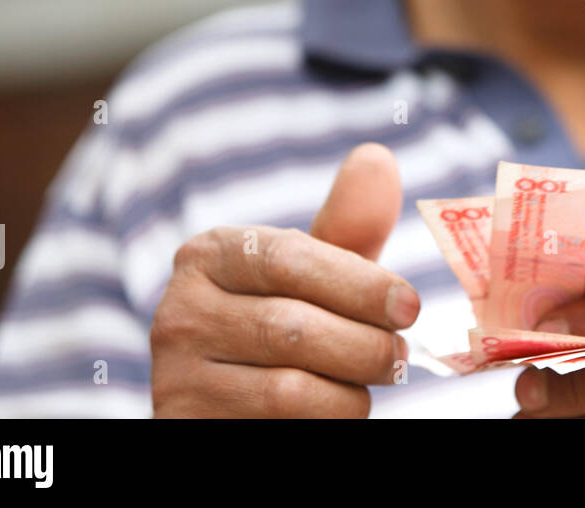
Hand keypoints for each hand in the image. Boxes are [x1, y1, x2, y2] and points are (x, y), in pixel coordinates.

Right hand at [151, 143, 417, 416]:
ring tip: (370, 383)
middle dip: (365, 345)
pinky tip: (335, 410)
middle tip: (400, 356)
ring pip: (289, 388)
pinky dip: (325, 422)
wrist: (240, 407)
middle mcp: (180, 309)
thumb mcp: (319, 275)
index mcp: (211, 253)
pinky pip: (279, 426)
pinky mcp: (187, 423)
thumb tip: (377, 158)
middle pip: (292, 327)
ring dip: (349, 390)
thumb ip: (349, 226)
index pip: (289, 260)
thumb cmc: (290, 326)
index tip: (409, 306)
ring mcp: (175, 374)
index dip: (359, 284)